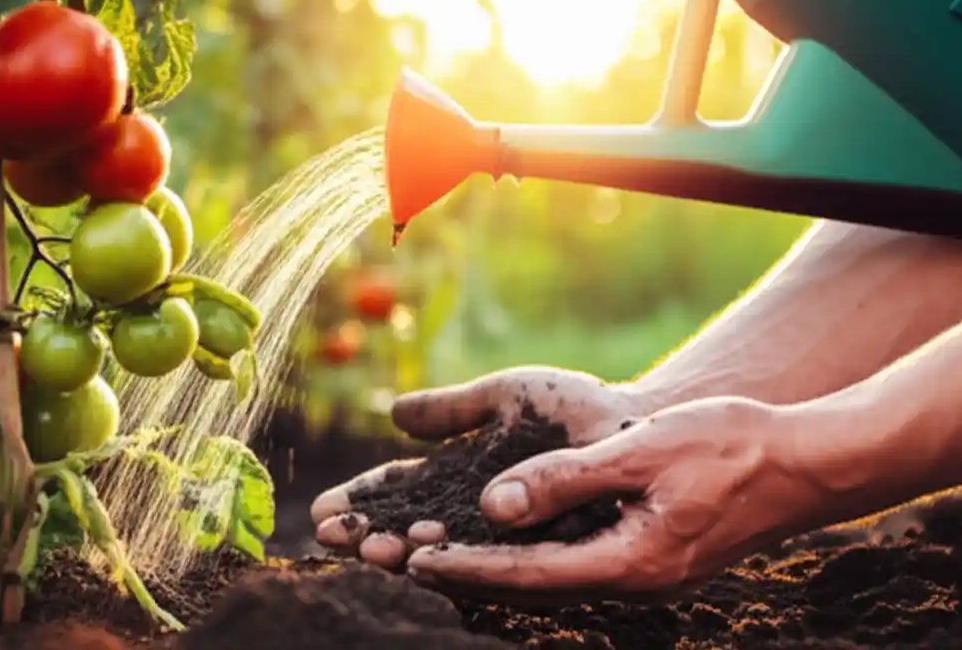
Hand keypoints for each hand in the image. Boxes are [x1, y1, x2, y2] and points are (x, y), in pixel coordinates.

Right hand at [310, 367, 649, 568]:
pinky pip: (487, 563)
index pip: (398, 492)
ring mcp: (503, 536)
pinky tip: (425, 561)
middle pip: (407, 528)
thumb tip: (394, 413)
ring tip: (373, 549)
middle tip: (336, 536)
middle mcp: (474, 512)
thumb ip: (452, 408)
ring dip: (400, 552)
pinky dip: (453, 563)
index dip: (361, 500)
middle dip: (369, 534)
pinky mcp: (536, 554)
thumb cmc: (575, 407)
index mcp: (459, 474)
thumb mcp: (504, 396)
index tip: (322, 508)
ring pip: (440, 550)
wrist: (639, 426)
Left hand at [405, 397, 829, 603]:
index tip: (414, 558)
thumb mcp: (640, 453)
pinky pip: (575, 563)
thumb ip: (566, 479)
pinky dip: (532, 554)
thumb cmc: (730, 448)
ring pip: (551, 578)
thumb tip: (495, 506)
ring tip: (442, 553)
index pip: (526, 574)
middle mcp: (632, 579)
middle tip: (406, 562)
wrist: (807, 463)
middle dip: (468, 574)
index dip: (466, 566)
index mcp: (629, 563)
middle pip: (531, 586)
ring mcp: (645, 571)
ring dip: (495, 566)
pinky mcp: (652, 554)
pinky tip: (509, 539)